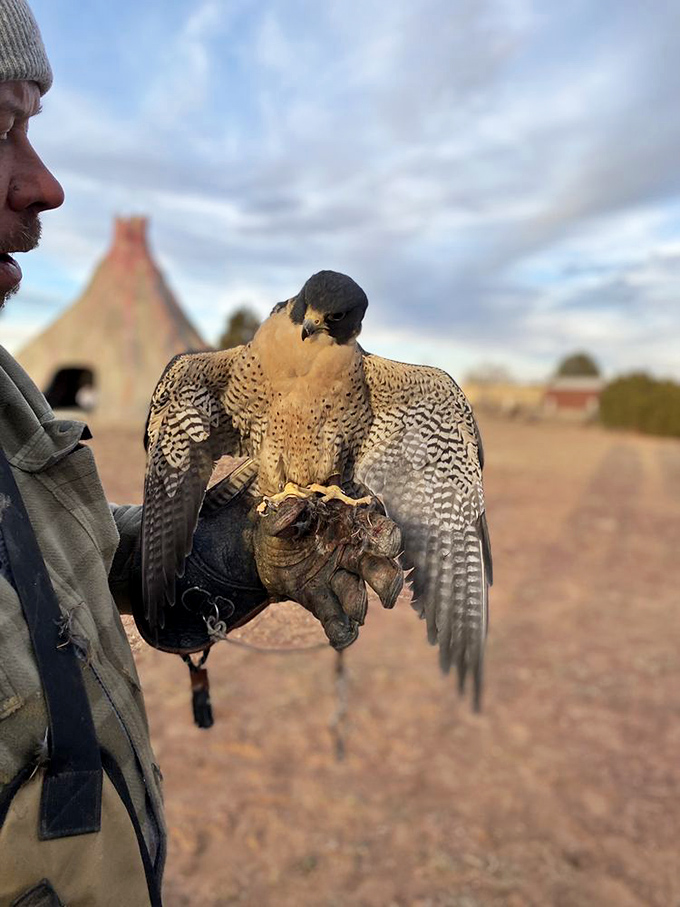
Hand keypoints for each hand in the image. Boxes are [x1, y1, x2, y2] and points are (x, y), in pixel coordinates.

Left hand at [252, 495, 403, 648]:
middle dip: (386, 579)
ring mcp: (339, 579)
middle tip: (387, 594)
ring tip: (357, 616)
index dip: (386, 536)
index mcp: (349, 525)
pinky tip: (341, 639)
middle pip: (378, 566)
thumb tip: (296, 508)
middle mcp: (352, 554)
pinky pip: (335, 617)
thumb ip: (288, 511)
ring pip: (357, 593)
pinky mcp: (321, 601)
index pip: (377, 528)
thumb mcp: (280, 512)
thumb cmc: (281, 524)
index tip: (389, 545)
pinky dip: (340, 630)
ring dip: (358, 605)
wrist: (261, 553)